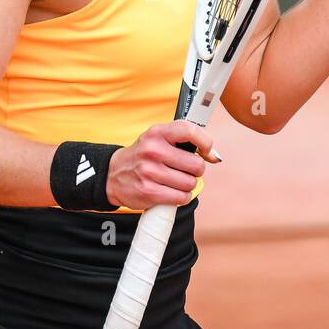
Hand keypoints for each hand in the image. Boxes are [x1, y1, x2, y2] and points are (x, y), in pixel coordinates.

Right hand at [106, 120, 220, 209]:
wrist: (113, 175)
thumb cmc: (143, 156)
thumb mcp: (158, 139)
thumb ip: (185, 141)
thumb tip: (215, 156)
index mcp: (157, 133)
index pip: (190, 131)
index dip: (206, 143)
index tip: (207, 152)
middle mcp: (153, 150)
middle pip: (196, 164)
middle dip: (195, 170)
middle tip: (184, 170)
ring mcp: (150, 172)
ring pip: (190, 183)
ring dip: (186, 185)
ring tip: (174, 181)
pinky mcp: (149, 191)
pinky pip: (181, 197)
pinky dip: (181, 197)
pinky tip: (171, 192)